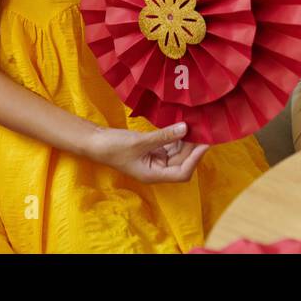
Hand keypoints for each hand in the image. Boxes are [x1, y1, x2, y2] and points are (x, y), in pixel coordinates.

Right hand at [84, 123, 209, 183]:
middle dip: (192, 148)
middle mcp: (157, 170)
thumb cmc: (114, 146)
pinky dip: (176, 137)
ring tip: (195, 126)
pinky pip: (169, 145)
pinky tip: (182, 125)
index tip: (204, 144)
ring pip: (177, 153)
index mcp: (154, 175)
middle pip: (181, 162)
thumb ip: (164, 136)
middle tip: (203, 130)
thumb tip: (185, 128)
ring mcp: (155, 160)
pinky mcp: (152, 150)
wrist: (96, 142)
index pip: (182, 173)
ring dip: (186, 141)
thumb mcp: (140, 141)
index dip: (194, 160)